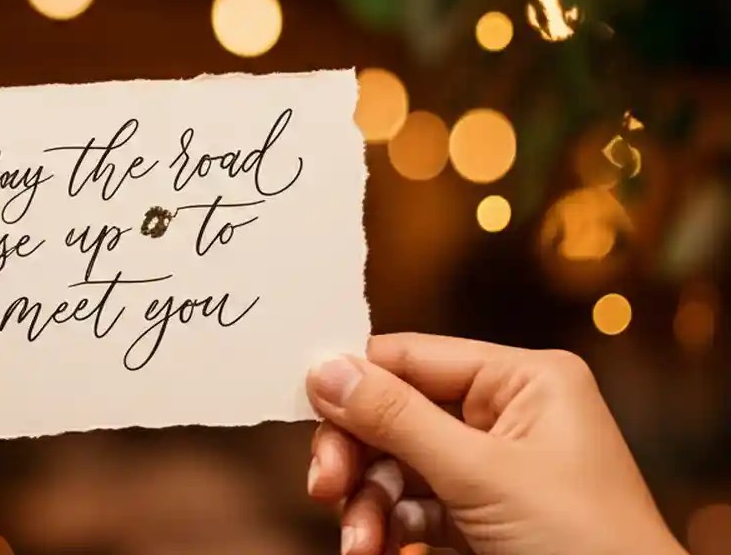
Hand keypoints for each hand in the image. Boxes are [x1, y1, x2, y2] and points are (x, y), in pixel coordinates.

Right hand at [305, 334, 685, 554]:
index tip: (307, 406)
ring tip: (357, 543)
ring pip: (397, 465)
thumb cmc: (585, 544)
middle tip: (324, 485)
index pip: (413, 358)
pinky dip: (387, 527)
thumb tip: (325, 369)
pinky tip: (373, 550)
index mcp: (525, 381)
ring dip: (366, 503)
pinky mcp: (481, 515)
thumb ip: (398, 419)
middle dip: (358, 455)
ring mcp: (493, 467)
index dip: (355, 380)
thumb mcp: (480, 475)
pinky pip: (413, 506)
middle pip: (396, 414)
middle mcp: (508, 414)